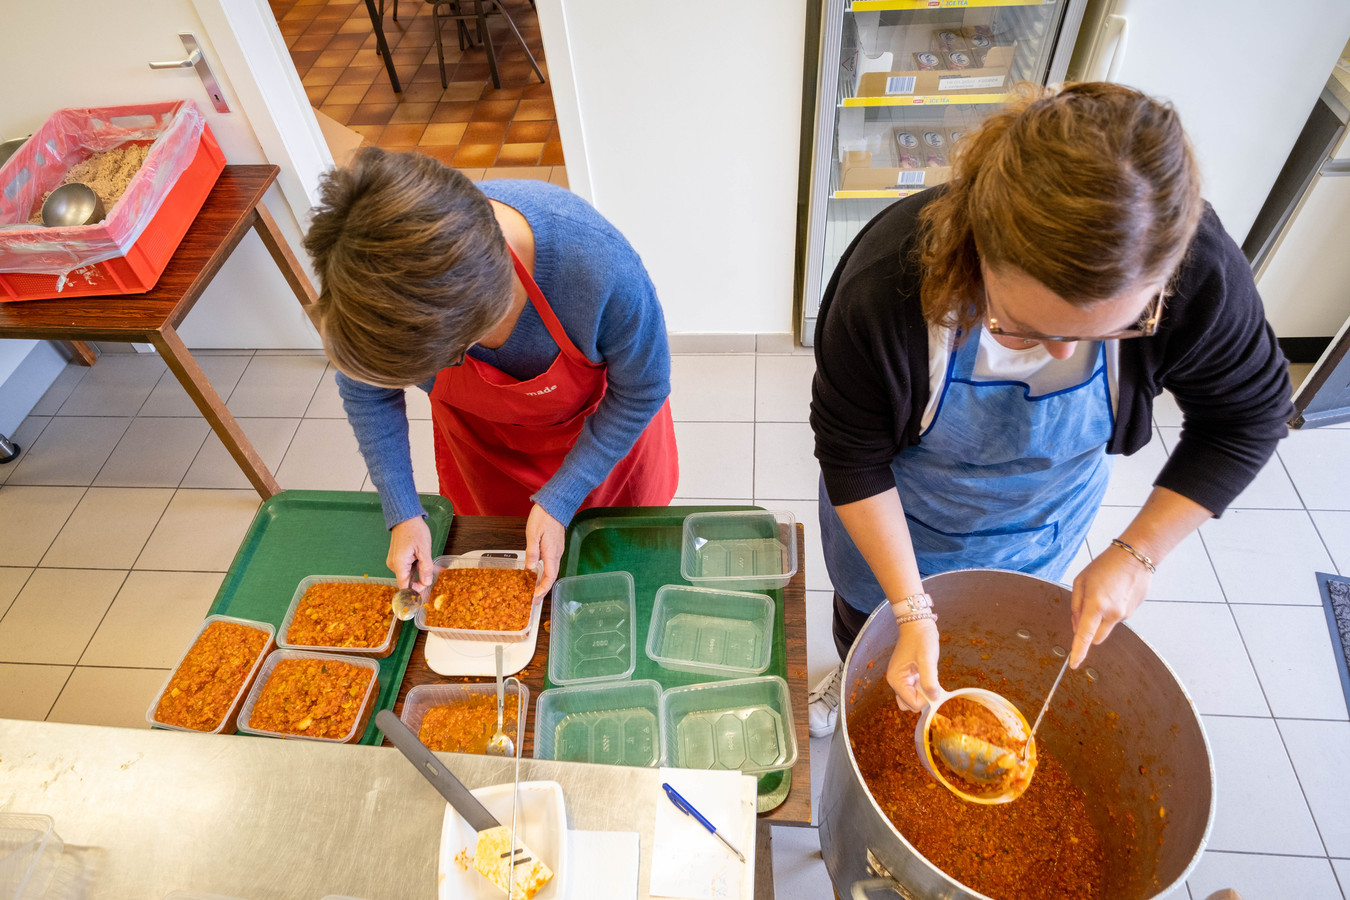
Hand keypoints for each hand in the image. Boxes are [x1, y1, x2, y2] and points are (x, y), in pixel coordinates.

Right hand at [388, 516, 433, 591]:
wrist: (405, 518)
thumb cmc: (415, 531)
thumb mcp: (424, 550)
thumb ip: (425, 568)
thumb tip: (426, 583)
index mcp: (399, 564)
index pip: (404, 586)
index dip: (414, 592)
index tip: (424, 592)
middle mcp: (393, 565)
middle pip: (406, 581)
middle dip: (419, 580)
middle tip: (430, 572)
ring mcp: (393, 561)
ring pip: (407, 574)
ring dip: (417, 572)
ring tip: (424, 560)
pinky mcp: (395, 558)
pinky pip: (405, 568)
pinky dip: (413, 567)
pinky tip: (419, 558)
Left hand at [525, 503, 564, 596]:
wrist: (554, 504)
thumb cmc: (543, 517)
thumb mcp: (533, 534)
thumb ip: (532, 552)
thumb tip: (530, 569)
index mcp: (551, 553)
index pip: (550, 576)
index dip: (543, 589)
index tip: (535, 598)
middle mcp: (556, 553)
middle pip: (551, 576)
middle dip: (543, 589)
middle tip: (534, 600)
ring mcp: (557, 550)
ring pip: (551, 570)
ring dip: (544, 581)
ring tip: (534, 590)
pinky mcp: (555, 546)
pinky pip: (551, 563)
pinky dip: (545, 572)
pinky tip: (537, 573)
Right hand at [887, 618, 942, 710]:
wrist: (917, 623)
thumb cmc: (921, 639)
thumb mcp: (927, 659)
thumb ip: (929, 681)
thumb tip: (934, 698)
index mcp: (896, 679)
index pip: (912, 703)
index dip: (926, 700)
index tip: (935, 688)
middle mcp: (895, 681)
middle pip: (910, 704)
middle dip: (924, 699)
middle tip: (933, 684)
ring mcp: (900, 678)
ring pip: (912, 698)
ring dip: (923, 694)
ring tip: (931, 680)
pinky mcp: (906, 675)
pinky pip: (914, 690)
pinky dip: (923, 688)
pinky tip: (929, 676)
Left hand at [1069, 546, 1151, 667]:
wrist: (1135, 557)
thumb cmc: (1104, 565)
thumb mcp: (1080, 582)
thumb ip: (1076, 606)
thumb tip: (1078, 627)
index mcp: (1096, 605)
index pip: (1085, 635)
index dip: (1078, 651)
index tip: (1074, 663)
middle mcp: (1112, 614)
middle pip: (1096, 639)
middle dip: (1088, 634)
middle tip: (1083, 614)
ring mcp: (1125, 615)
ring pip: (1106, 628)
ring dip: (1100, 619)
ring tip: (1101, 595)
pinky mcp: (1132, 612)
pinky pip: (1116, 618)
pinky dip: (1110, 612)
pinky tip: (1112, 594)